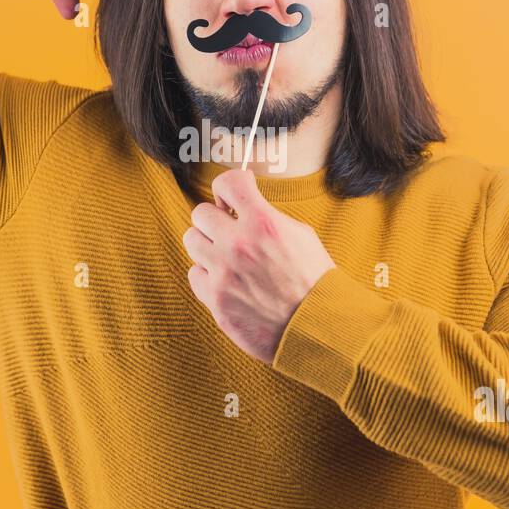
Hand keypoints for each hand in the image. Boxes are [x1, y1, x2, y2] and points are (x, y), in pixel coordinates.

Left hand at [183, 169, 335, 363]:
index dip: (228, 186)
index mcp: (263, 223)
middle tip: (229, 230)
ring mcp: (224, 273)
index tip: (232, 196)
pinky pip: (194, 274)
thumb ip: (267, 216)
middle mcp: (239, 245)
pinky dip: (207, 275)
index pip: (227, 183)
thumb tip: (243, 203)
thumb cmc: (313, 281)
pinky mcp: (216, 299)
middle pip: (201, 213)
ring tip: (225, 255)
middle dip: (216, 219)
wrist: (317, 326)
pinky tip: (226, 280)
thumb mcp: (300, 235)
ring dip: (207, 245)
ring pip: (191, 240)